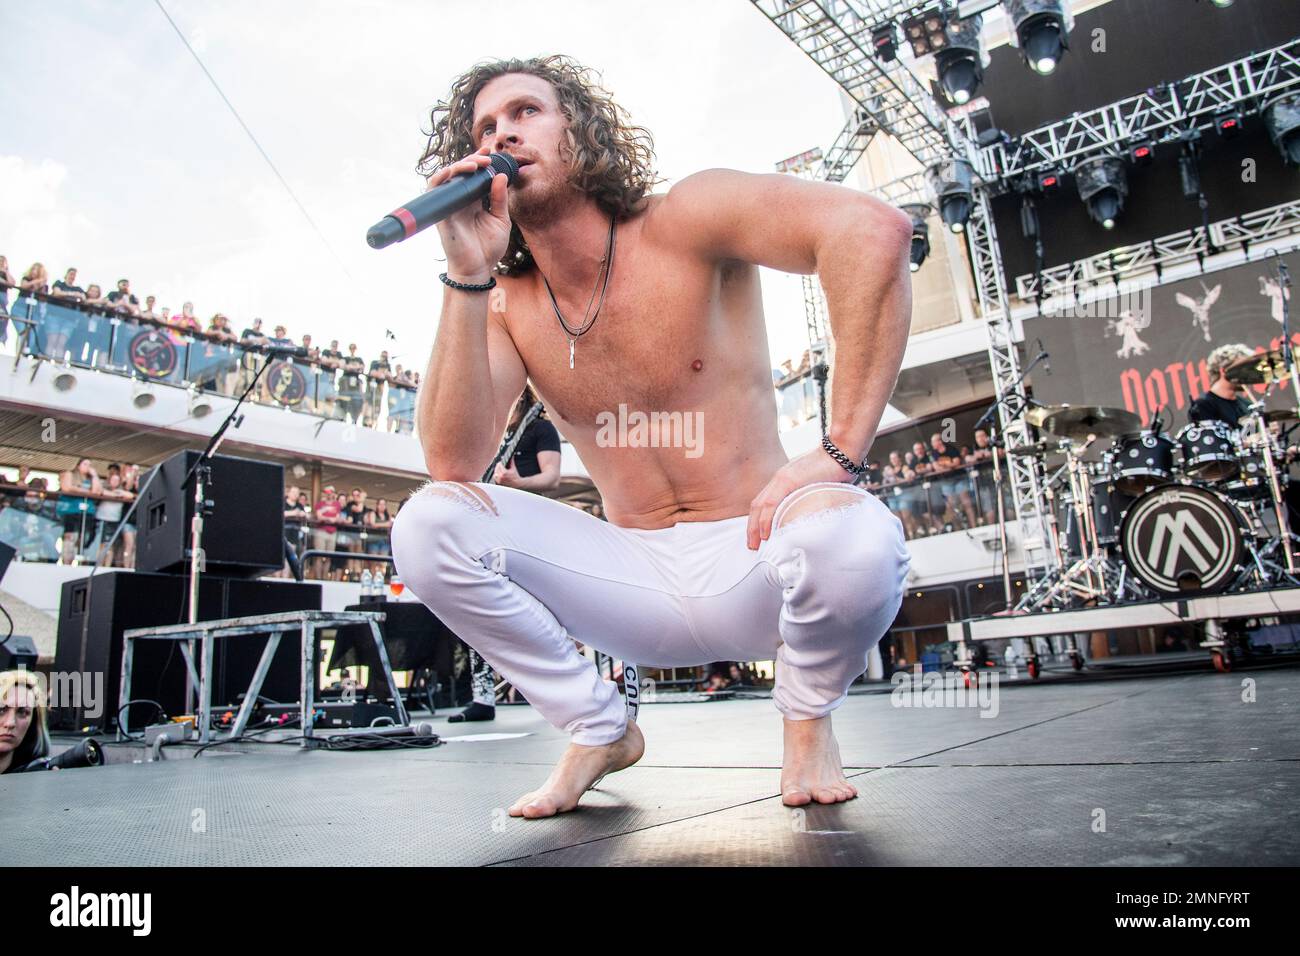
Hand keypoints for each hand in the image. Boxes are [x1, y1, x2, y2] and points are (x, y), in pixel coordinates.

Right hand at [429, 144, 511, 280]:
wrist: (478, 268)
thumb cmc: (488, 247)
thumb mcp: (501, 220)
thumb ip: (500, 198)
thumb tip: (500, 176)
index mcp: (474, 200)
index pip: (473, 175)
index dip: (479, 161)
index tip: (490, 152)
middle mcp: (460, 200)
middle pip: (460, 172)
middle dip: (472, 160)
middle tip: (486, 157)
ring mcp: (449, 205)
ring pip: (447, 176)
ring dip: (459, 166)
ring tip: (475, 164)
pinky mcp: (441, 212)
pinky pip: (435, 189)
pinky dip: (443, 177)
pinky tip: (456, 172)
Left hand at [493, 461, 520, 486]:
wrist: (517, 485)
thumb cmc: (516, 477)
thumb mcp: (513, 469)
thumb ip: (511, 462)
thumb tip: (512, 456)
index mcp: (504, 473)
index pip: (499, 465)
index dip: (500, 463)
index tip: (502, 462)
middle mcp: (500, 477)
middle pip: (496, 469)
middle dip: (498, 466)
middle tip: (501, 465)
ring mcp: (499, 481)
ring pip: (495, 474)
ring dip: (496, 471)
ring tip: (499, 470)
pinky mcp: (499, 484)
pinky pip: (495, 479)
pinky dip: (496, 476)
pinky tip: (499, 475)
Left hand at [746, 446, 852, 549]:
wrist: (842, 451)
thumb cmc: (836, 468)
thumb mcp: (818, 484)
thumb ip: (811, 496)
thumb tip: (816, 512)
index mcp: (785, 479)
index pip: (765, 501)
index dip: (758, 519)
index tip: (758, 536)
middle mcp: (780, 479)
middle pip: (758, 505)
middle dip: (752, 527)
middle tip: (752, 545)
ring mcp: (783, 478)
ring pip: (760, 506)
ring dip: (755, 527)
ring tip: (755, 544)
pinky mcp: (789, 480)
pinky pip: (772, 503)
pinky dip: (766, 520)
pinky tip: (765, 534)